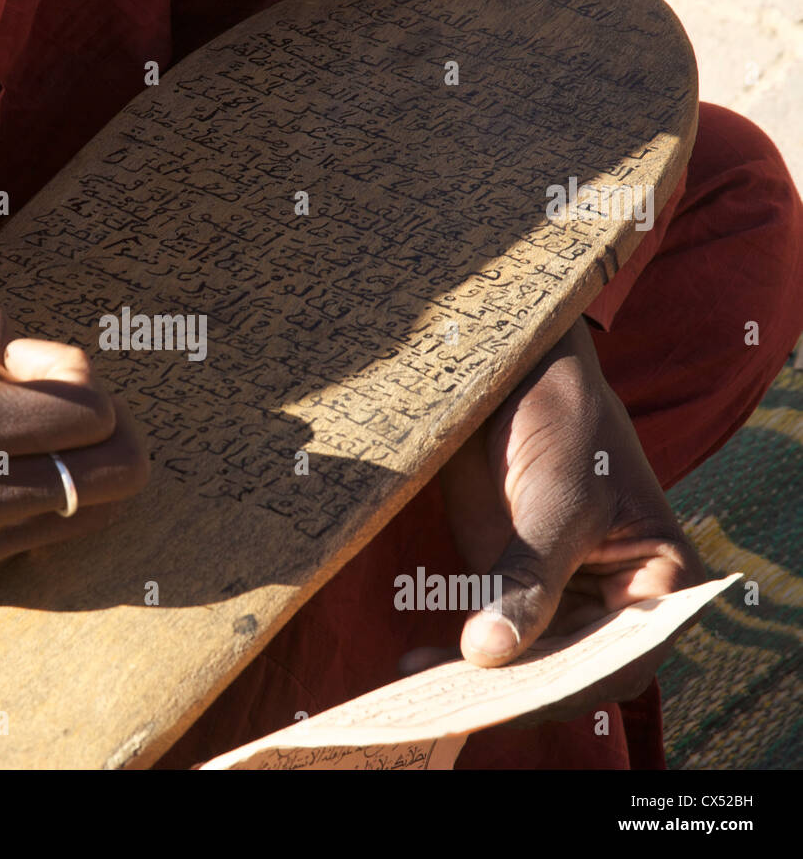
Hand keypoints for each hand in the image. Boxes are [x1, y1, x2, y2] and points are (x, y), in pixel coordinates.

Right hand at [0, 295, 149, 599]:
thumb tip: (39, 357)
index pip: (94, 416)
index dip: (81, 380)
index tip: (34, 367)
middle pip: (115, 476)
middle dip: (111, 432)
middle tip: (64, 406)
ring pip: (87, 516)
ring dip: (82, 470)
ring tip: (27, 439)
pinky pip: (35, 541)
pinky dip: (37, 504)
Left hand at [410, 318, 703, 722]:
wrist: (513, 373)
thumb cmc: (562, 420)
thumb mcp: (556, 499)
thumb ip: (529, 577)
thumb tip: (490, 653)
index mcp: (660, 582)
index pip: (620, 660)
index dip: (569, 685)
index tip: (511, 693)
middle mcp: (614, 601)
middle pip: (567, 671)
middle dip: (512, 689)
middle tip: (451, 700)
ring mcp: (560, 594)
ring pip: (523, 660)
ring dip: (475, 679)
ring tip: (421, 687)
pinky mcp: (510, 581)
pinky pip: (488, 633)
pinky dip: (452, 652)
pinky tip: (413, 658)